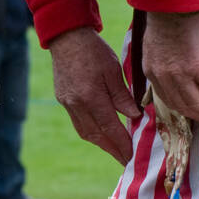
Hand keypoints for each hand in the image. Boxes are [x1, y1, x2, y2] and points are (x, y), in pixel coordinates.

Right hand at [50, 27, 141, 164]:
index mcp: (91, 97)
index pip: (110, 128)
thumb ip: (123, 95)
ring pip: (85, 132)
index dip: (122, 144)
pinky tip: (101, 134)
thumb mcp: (113, 70)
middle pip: (96, 136)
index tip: (133, 157)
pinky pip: (78, 123)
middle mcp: (77, 105)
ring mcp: (68, 104)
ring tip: (116, 151)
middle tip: (127, 161)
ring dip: (101, 144)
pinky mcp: (63, 100)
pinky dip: (92, 133)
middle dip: (113, 150)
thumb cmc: (94, 51)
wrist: (66, 38)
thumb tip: (134, 116)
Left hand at [141, 9, 198, 122]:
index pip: (168, 100)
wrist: (172, 4)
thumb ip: (164, 62)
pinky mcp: (197, 67)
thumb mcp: (156, 47)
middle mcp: (164, 78)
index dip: (185, 109)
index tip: (197, 112)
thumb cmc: (166, 19)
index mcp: (152, 73)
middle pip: (184, 107)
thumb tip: (179, 71)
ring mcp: (180, 74)